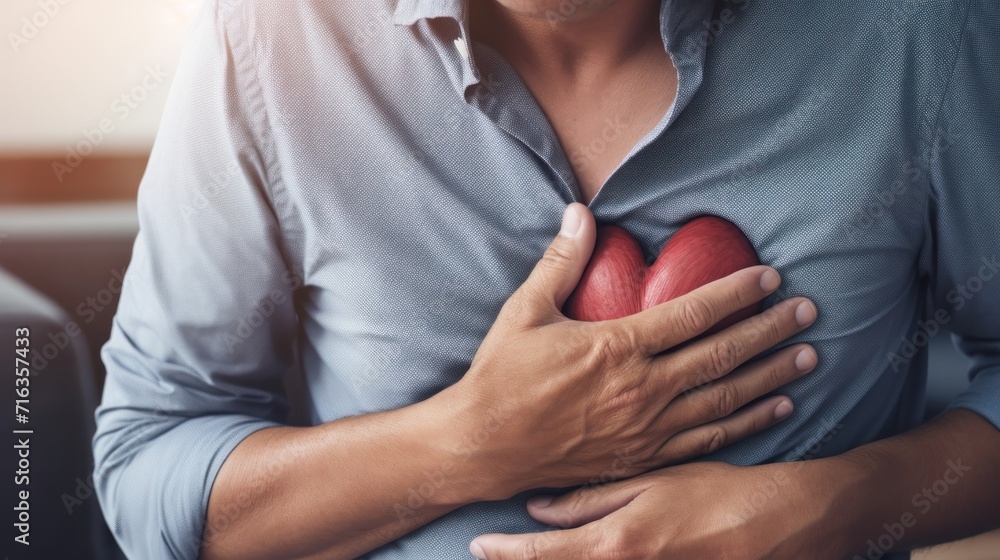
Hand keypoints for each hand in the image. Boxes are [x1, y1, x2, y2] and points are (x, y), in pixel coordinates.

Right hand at [440, 204, 817, 499]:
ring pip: (725, 399)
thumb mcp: (526, 311)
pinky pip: (708, 440)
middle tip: (808, 311)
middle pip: (722, 354)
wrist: (484, 448)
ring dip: (770, 375)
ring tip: (807, 357)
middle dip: (770, 330)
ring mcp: (647, 427)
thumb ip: (561, 262)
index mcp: (617, 347)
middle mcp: (642, 388)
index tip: (769, 278)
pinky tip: (775, 408)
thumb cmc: (501, 377)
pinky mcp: (644, 456)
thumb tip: (581, 213)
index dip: (736, 293)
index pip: (692, 313)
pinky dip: (747, 422)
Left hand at [470, 461, 843, 559]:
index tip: (478, 545)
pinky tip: (580, 552)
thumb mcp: (653, 484)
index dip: (507, 552)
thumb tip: (539, 508)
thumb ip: (594, 500)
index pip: (546, 554)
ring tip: (530, 550)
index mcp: (618, 543)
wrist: (783, 523)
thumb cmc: (718, 493)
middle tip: (493, 551)